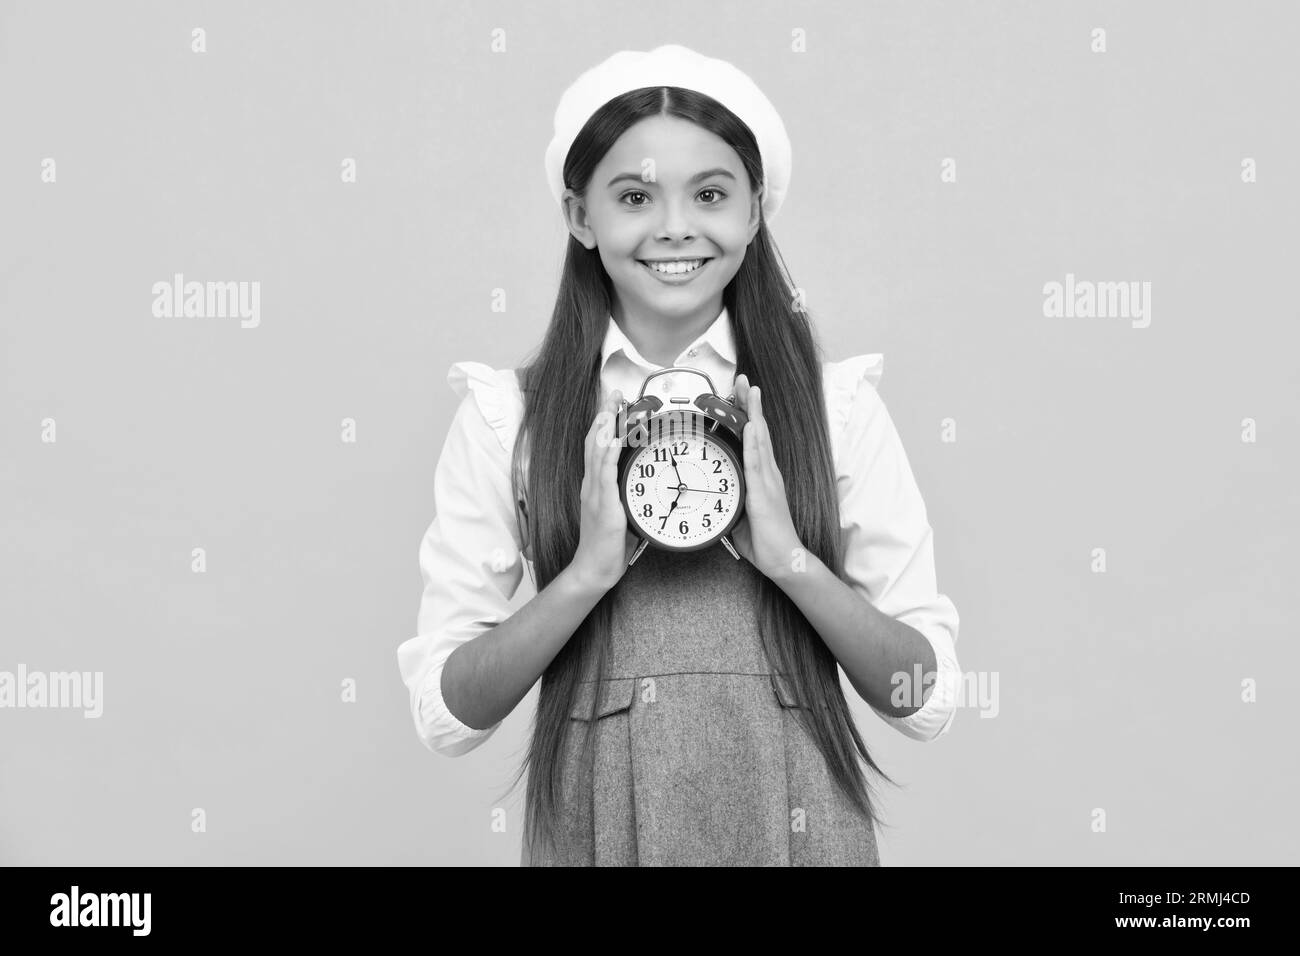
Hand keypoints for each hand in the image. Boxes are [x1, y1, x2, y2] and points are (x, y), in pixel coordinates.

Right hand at [569, 389, 640, 591]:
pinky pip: (604, 472)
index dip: (604, 425)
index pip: (598, 448)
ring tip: (613, 405)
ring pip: (597, 451)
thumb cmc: (609, 547)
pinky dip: (607, 452)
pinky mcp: (602, 503)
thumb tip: (649, 488)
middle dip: (604, 415)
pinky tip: (612, 437)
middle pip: (594, 441)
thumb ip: (631, 499)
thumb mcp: (623, 516)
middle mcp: (592, 485)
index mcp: (595, 486)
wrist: (594, 569)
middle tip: (614, 394)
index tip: (613, 406)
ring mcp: (594, 492)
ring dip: (606, 426)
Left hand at [729, 374, 804, 581]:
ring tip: (750, 391)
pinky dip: (755, 443)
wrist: (784, 559)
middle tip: (744, 380)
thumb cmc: (765, 540)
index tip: (742, 394)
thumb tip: (716, 491)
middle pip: (760, 432)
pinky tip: (753, 427)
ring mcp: (769, 481)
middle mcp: (769, 473)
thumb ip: (731, 498)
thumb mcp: (741, 514)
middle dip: (752, 405)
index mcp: (763, 476)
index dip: (749, 415)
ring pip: (760, 441)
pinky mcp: (765, 493)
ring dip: (754, 414)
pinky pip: (757, 464)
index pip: (755, 439)